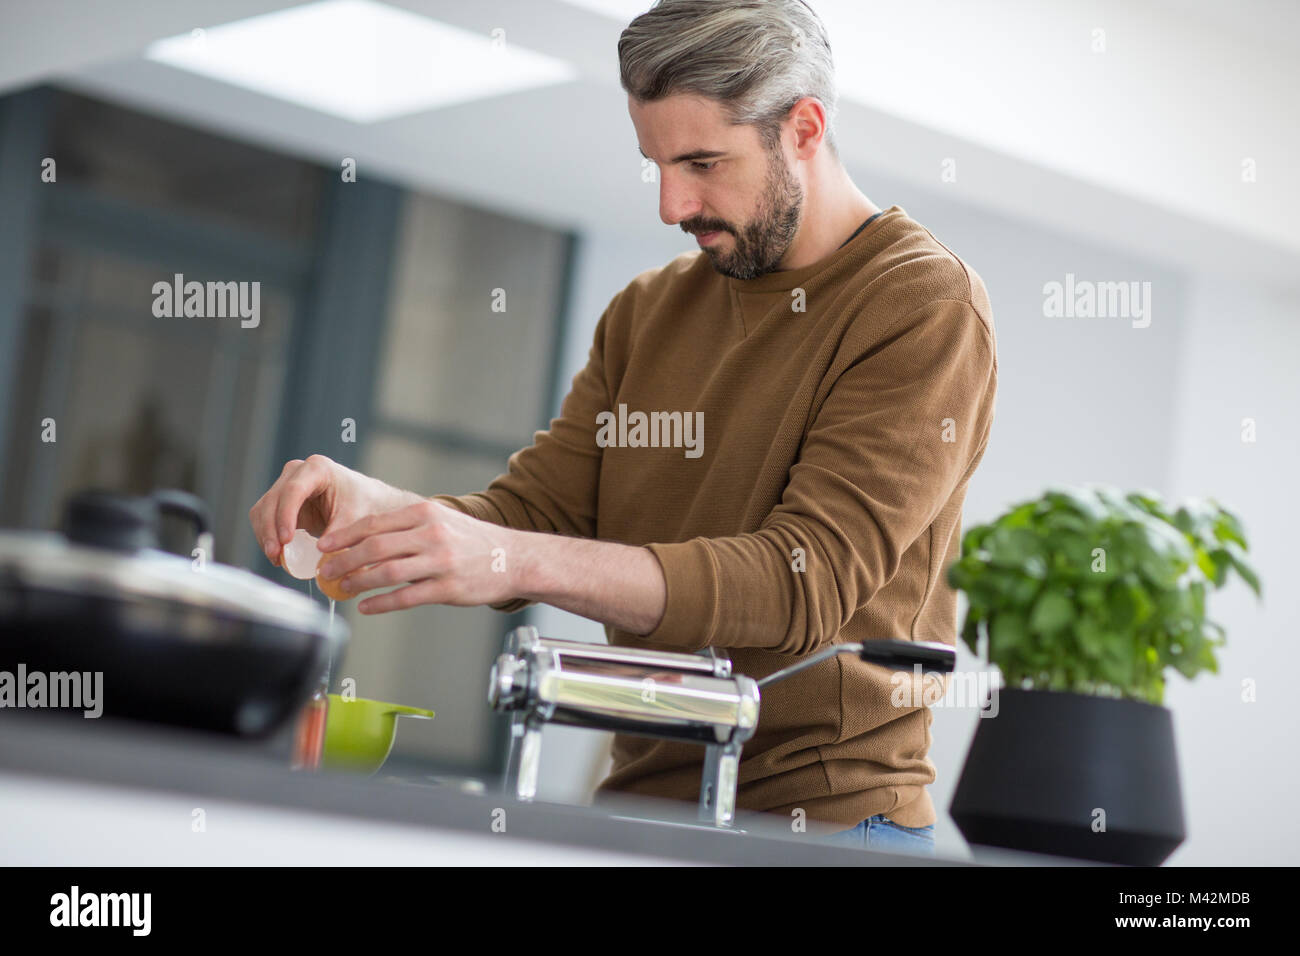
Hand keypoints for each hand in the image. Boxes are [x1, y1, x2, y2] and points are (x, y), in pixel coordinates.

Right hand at [248, 454, 421, 565]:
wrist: (366, 502)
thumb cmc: (363, 504)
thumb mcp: (355, 520)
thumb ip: (338, 536)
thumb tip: (320, 558)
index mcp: (317, 468)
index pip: (293, 490)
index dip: (285, 515)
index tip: (286, 539)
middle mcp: (297, 472)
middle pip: (273, 500)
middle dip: (271, 529)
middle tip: (275, 554)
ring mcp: (286, 485)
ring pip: (263, 509)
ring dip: (265, 534)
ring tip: (275, 558)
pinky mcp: (281, 501)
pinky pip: (264, 518)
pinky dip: (267, 536)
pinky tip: (276, 554)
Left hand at [316, 500, 521, 613]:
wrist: (513, 559)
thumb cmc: (472, 541)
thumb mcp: (441, 520)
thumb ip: (407, 526)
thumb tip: (365, 538)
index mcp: (426, 513)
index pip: (375, 523)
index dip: (344, 535)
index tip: (324, 545)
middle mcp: (432, 535)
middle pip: (375, 547)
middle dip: (343, 560)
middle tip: (326, 570)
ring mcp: (440, 562)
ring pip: (386, 573)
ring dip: (358, 582)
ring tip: (343, 588)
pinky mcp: (448, 588)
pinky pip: (406, 597)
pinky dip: (380, 603)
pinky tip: (366, 606)